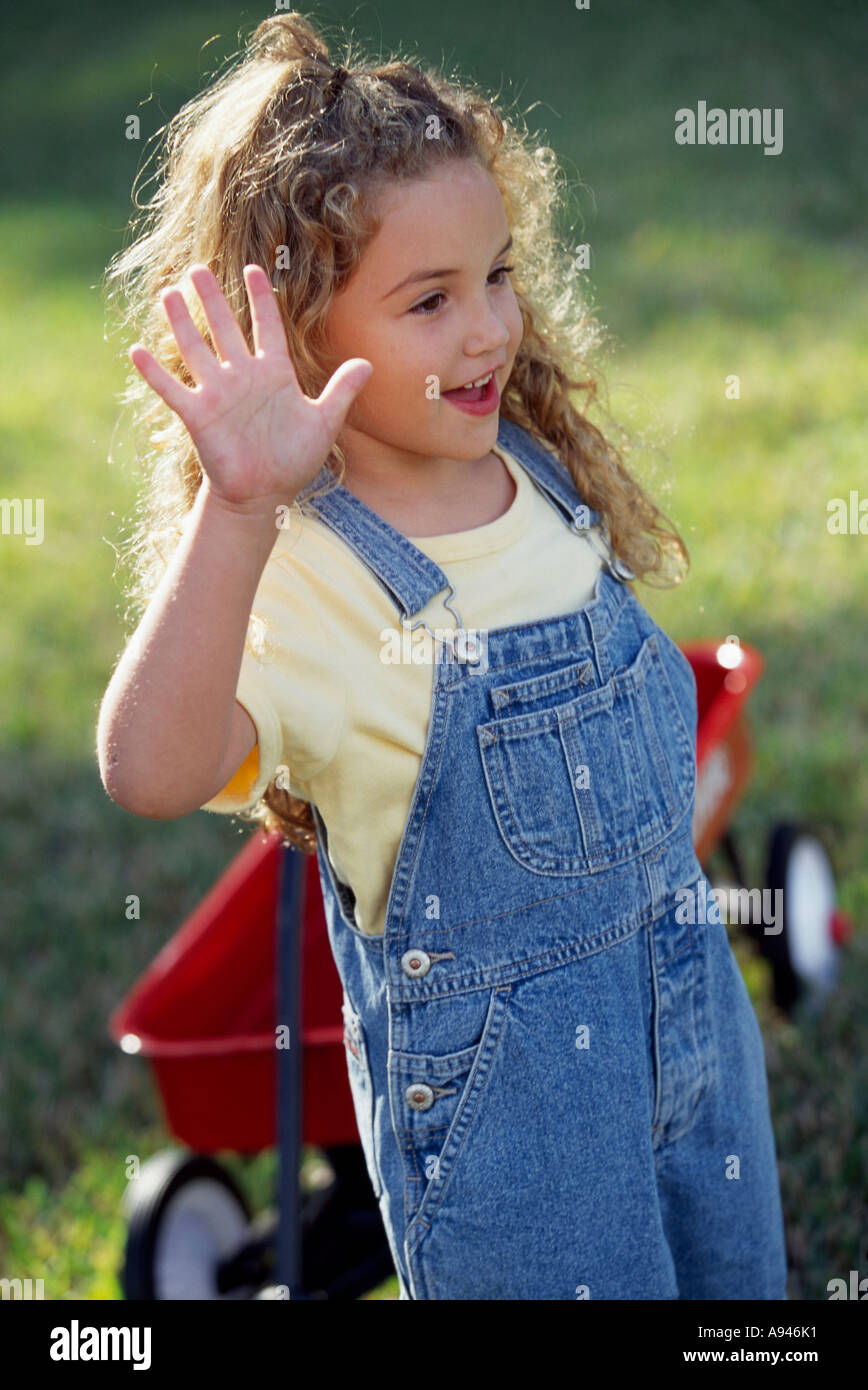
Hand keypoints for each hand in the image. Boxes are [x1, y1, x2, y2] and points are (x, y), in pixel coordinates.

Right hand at [128, 263, 372, 516]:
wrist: (263, 495)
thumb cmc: (293, 460)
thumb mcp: (324, 423)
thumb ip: (342, 391)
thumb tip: (368, 364)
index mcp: (273, 374)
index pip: (266, 327)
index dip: (261, 299)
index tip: (255, 269)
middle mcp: (242, 377)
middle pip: (225, 329)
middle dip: (213, 300)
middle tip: (199, 270)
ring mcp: (218, 394)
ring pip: (196, 350)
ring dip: (182, 323)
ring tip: (170, 294)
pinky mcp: (198, 414)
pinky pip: (172, 389)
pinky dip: (154, 373)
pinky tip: (137, 351)